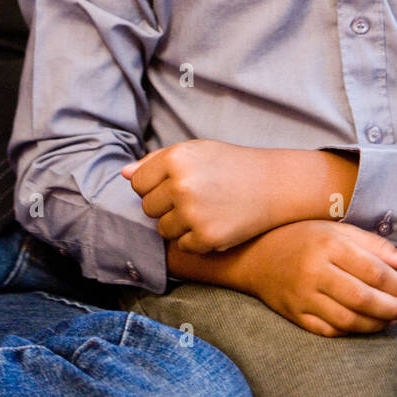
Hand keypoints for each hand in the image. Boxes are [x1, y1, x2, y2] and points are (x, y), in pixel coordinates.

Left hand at [122, 140, 280, 252]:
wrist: (272, 184)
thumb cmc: (229, 165)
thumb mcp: (195, 151)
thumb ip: (156, 161)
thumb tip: (124, 173)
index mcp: (176, 159)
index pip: (138, 183)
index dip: (153, 186)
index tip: (173, 185)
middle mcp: (181, 185)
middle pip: (148, 208)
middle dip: (165, 206)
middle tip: (193, 198)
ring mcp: (193, 213)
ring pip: (163, 230)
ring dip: (179, 225)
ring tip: (204, 210)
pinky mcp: (206, 238)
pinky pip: (183, 245)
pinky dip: (195, 239)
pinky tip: (214, 223)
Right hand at [239, 220, 396, 336]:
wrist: (254, 255)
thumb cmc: (302, 237)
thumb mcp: (336, 230)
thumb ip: (374, 246)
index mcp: (328, 245)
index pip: (373, 270)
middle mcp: (314, 271)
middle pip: (363, 298)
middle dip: (393, 307)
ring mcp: (302, 296)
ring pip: (349, 320)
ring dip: (377, 323)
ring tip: (393, 319)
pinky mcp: (295, 315)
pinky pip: (330, 331)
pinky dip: (353, 332)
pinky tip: (367, 325)